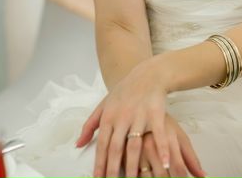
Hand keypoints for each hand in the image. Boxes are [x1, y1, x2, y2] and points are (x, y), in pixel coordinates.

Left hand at [75, 58, 171, 177]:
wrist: (148, 74)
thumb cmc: (125, 91)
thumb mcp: (104, 104)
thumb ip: (90, 124)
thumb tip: (77, 144)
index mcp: (109, 116)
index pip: (102, 144)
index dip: (99, 163)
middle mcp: (123, 117)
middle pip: (116, 147)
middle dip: (113, 169)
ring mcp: (139, 115)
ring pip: (134, 144)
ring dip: (133, 164)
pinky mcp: (156, 113)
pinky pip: (158, 134)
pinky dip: (162, 149)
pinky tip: (164, 163)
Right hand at [135, 114, 204, 177]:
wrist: (139, 107)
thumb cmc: (163, 125)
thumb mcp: (179, 136)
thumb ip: (191, 158)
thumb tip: (204, 177)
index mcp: (168, 138)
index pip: (178, 167)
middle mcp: (151, 144)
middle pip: (162, 174)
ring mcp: (136, 149)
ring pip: (145, 177)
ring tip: (156, 177)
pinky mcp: (123, 153)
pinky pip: (132, 174)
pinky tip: (141, 177)